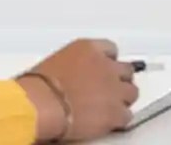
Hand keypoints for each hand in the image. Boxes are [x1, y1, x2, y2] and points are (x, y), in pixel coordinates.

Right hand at [17, 39, 138, 141]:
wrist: (41, 104)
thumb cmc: (38, 86)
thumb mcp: (54, 64)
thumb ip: (72, 65)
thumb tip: (73, 76)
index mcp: (88, 49)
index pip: (110, 49)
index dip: (109, 61)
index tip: (106, 68)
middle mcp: (105, 65)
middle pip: (126, 70)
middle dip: (119, 80)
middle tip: (110, 90)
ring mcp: (113, 88)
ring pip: (132, 92)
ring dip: (122, 99)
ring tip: (111, 106)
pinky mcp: (115, 111)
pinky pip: (127, 115)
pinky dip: (120, 119)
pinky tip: (110, 122)